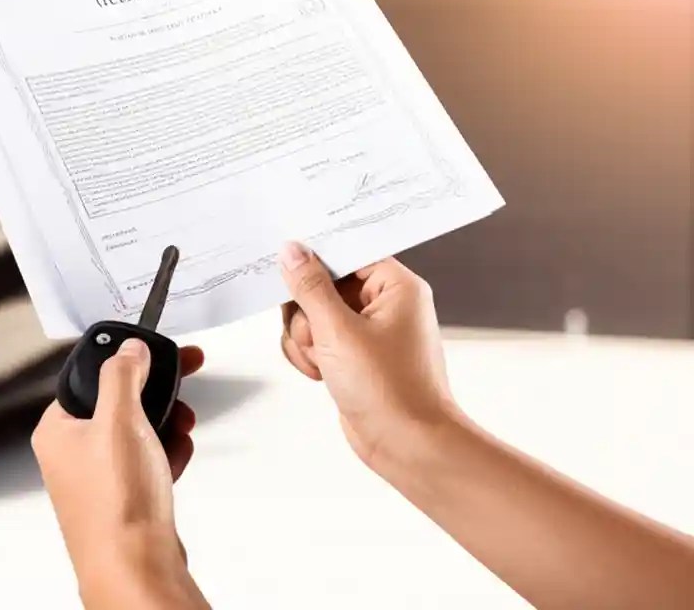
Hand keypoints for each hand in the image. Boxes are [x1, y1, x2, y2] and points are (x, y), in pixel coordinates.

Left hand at [32, 339, 208, 608]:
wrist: (136, 567)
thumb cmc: (117, 502)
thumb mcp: (119, 419)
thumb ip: (123, 375)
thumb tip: (128, 349)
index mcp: (55, 429)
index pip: (90, 377)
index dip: (128, 361)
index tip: (161, 352)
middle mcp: (71, 453)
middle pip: (119, 404)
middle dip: (156, 399)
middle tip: (182, 390)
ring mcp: (97, 478)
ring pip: (138, 434)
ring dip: (165, 428)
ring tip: (178, 434)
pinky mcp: (123, 499)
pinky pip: (148, 464)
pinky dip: (165, 457)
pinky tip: (174, 463)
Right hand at [278, 241, 458, 469]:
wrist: (408, 446)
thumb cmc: (391, 390)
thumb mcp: (338, 330)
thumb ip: (309, 287)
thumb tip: (292, 251)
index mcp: (395, 286)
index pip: (345, 253)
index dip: (314, 262)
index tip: (289, 273)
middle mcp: (384, 304)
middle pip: (321, 286)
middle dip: (306, 315)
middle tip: (316, 336)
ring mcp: (368, 332)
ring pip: (312, 316)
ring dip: (305, 340)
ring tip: (322, 362)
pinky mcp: (354, 356)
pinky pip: (316, 341)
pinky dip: (310, 356)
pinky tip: (320, 375)